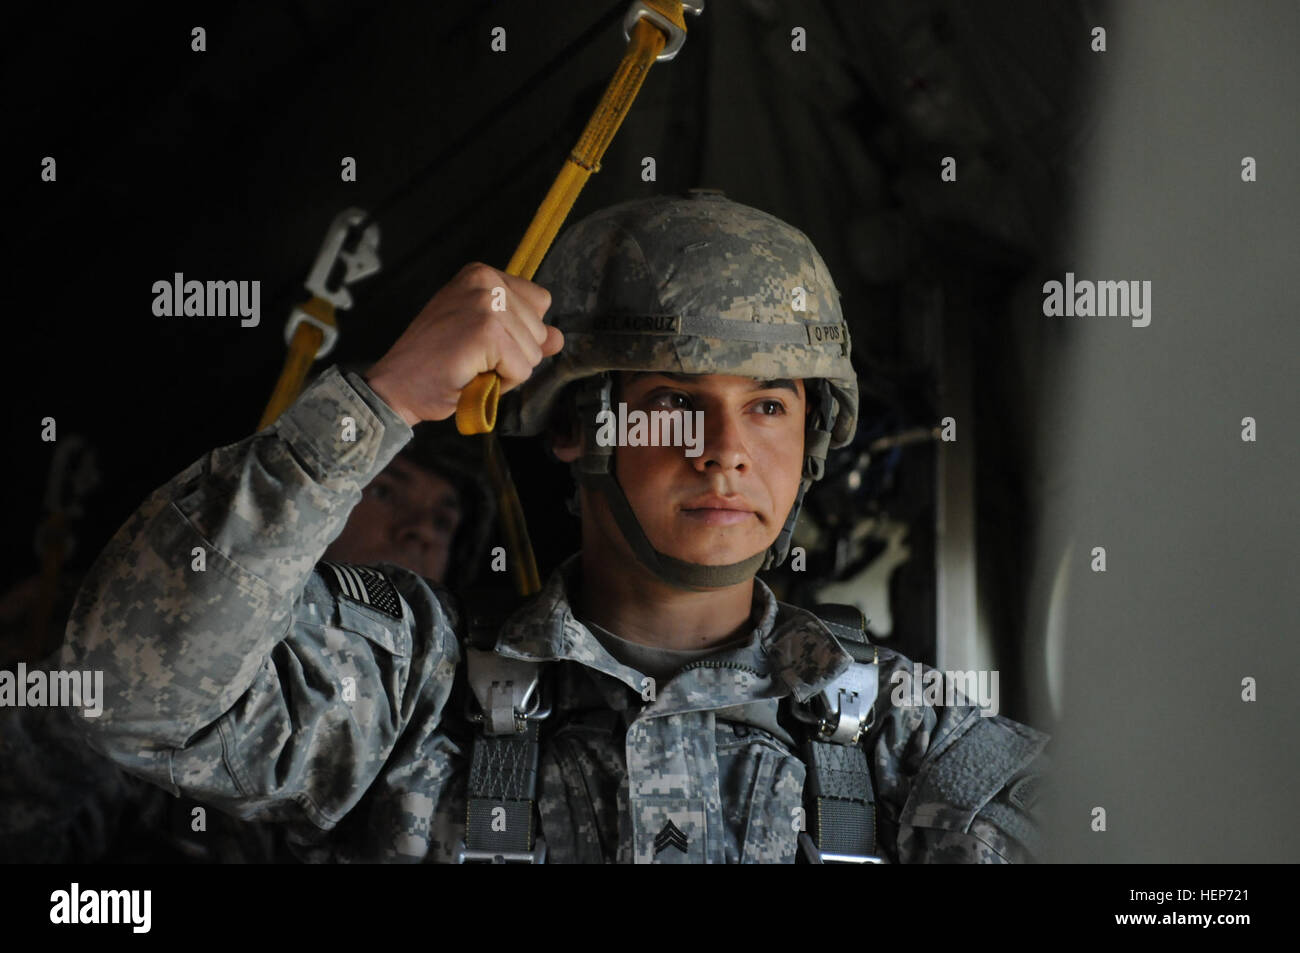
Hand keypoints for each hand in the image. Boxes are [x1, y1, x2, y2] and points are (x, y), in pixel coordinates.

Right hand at [364, 263, 562, 425]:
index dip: (518, 334)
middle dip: (514, 355)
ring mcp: (487, 303)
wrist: (396, 386)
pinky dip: (501, 383)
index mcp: (482, 274)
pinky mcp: (487, 331)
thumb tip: (558, 337)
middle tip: (473, 358)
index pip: (539, 302)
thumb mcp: (485, 339)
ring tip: (471, 366)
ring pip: (534, 353)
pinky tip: (471, 375)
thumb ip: (524, 332)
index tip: (480, 342)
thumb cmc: (435, 364)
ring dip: (507, 372)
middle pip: (540, 330)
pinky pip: (521, 369)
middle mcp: (486, 280)